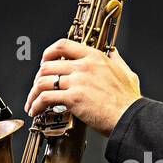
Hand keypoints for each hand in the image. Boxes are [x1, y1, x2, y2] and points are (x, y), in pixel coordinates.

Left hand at [24, 38, 140, 135]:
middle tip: (37, 87)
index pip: (63, 45)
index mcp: (94, 57)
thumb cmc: (129, 101)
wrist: (130, 117)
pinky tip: (35, 110)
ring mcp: (78, 82)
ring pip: (43, 81)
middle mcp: (84, 66)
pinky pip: (45, 98)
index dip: (48, 53)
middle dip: (37, 77)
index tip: (44, 62)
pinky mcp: (73, 98)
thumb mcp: (127, 73)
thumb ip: (117, 61)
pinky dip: (36, 104)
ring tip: (32, 102)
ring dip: (33, 93)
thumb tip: (114, 53)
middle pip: (48, 65)